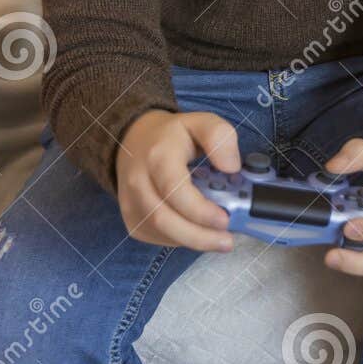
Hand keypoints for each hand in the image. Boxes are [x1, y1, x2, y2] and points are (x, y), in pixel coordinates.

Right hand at [116, 110, 239, 250]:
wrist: (135, 141)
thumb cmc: (174, 135)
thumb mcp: (202, 122)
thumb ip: (221, 137)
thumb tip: (231, 167)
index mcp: (158, 157)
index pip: (174, 190)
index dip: (199, 210)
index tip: (225, 219)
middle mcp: (138, 182)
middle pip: (163, 219)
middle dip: (198, 236)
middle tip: (227, 241)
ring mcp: (131, 203)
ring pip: (159, 232)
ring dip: (193, 241)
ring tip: (220, 239)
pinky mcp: (132, 219)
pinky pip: (157, 237)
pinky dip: (181, 240)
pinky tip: (200, 233)